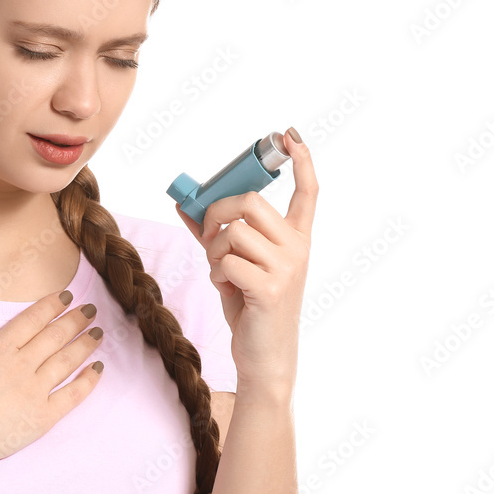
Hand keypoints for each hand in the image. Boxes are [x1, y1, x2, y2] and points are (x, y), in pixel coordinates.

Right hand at [0, 288, 103, 464]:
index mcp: (0, 348)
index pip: (32, 320)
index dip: (51, 306)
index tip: (68, 296)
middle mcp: (22, 364)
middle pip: (55, 337)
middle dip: (75, 320)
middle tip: (91, 308)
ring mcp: (35, 390)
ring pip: (66, 361)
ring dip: (85, 345)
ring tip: (99, 332)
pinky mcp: (42, 417)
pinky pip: (71, 395)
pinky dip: (87, 381)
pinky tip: (98, 369)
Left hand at [175, 128, 317, 395]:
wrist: (264, 356)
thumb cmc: (250, 307)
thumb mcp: (234, 264)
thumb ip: (215, 234)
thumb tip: (184, 205)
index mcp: (296, 238)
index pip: (308, 192)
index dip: (302, 161)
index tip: (290, 136)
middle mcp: (298, 248)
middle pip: (250, 202)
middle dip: (217, 212)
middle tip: (207, 234)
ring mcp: (288, 268)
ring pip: (233, 232)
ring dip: (213, 251)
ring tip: (222, 272)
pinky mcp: (271, 288)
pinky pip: (226, 261)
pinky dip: (215, 273)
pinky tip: (227, 288)